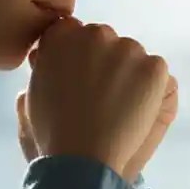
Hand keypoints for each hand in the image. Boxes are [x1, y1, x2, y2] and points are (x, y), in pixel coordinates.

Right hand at [18, 18, 169, 178]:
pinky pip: (156, 72)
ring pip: (132, 56)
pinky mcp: (153, 67)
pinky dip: (152, 89)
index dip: (79, 57)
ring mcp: (127, 48)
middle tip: (101, 98)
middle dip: (105, 63)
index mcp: (62, 35)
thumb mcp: (33, 93)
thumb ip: (43, 66)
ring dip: (129, 74)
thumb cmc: (51, 132)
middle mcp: (95, 33)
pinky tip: (137, 111)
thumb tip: (43, 53)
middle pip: (105, 41)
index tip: (81, 80)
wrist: (82, 157)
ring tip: (118, 109)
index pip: (74, 32)